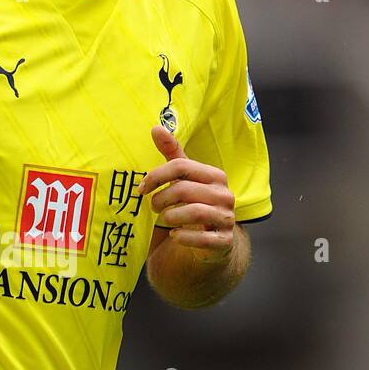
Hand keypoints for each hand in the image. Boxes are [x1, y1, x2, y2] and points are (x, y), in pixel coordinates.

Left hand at [137, 125, 235, 262]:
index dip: (156, 176)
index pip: (181, 166)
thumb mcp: (184, 178)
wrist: (213, 240)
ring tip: (164, 219)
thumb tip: (156, 127)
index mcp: (215, 176)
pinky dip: (183, 237)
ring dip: (170, 217)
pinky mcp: (224, 241)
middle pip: (184, 189)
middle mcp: (225, 195)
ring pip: (194, 212)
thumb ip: (172, 154)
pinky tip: (175, 235)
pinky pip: (202, 239)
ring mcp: (227, 218)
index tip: (142, 188)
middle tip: (152, 207)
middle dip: (161, 199)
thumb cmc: (194, 203)